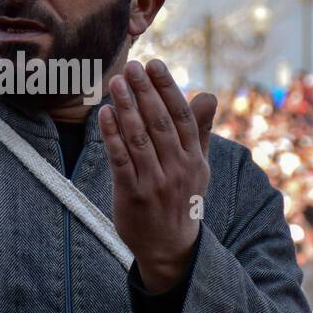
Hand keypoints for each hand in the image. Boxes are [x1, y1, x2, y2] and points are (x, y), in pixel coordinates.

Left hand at [99, 59, 216, 293]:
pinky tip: (104, 114)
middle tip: (131, 66)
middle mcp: (178, 168)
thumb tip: (208, 95)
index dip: (167, 88)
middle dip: (145, 91)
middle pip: (160, 122)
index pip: (182, 116)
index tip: (154, 65)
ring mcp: (155, 182)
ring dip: (126, 107)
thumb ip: (200, 130)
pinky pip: (121, 160)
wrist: (170, 247)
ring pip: (139, 138)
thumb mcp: (199, 166)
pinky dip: (112, 135)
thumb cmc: (182, 198)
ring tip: (115, 83)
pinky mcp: (133, 195)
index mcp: (194, 158)